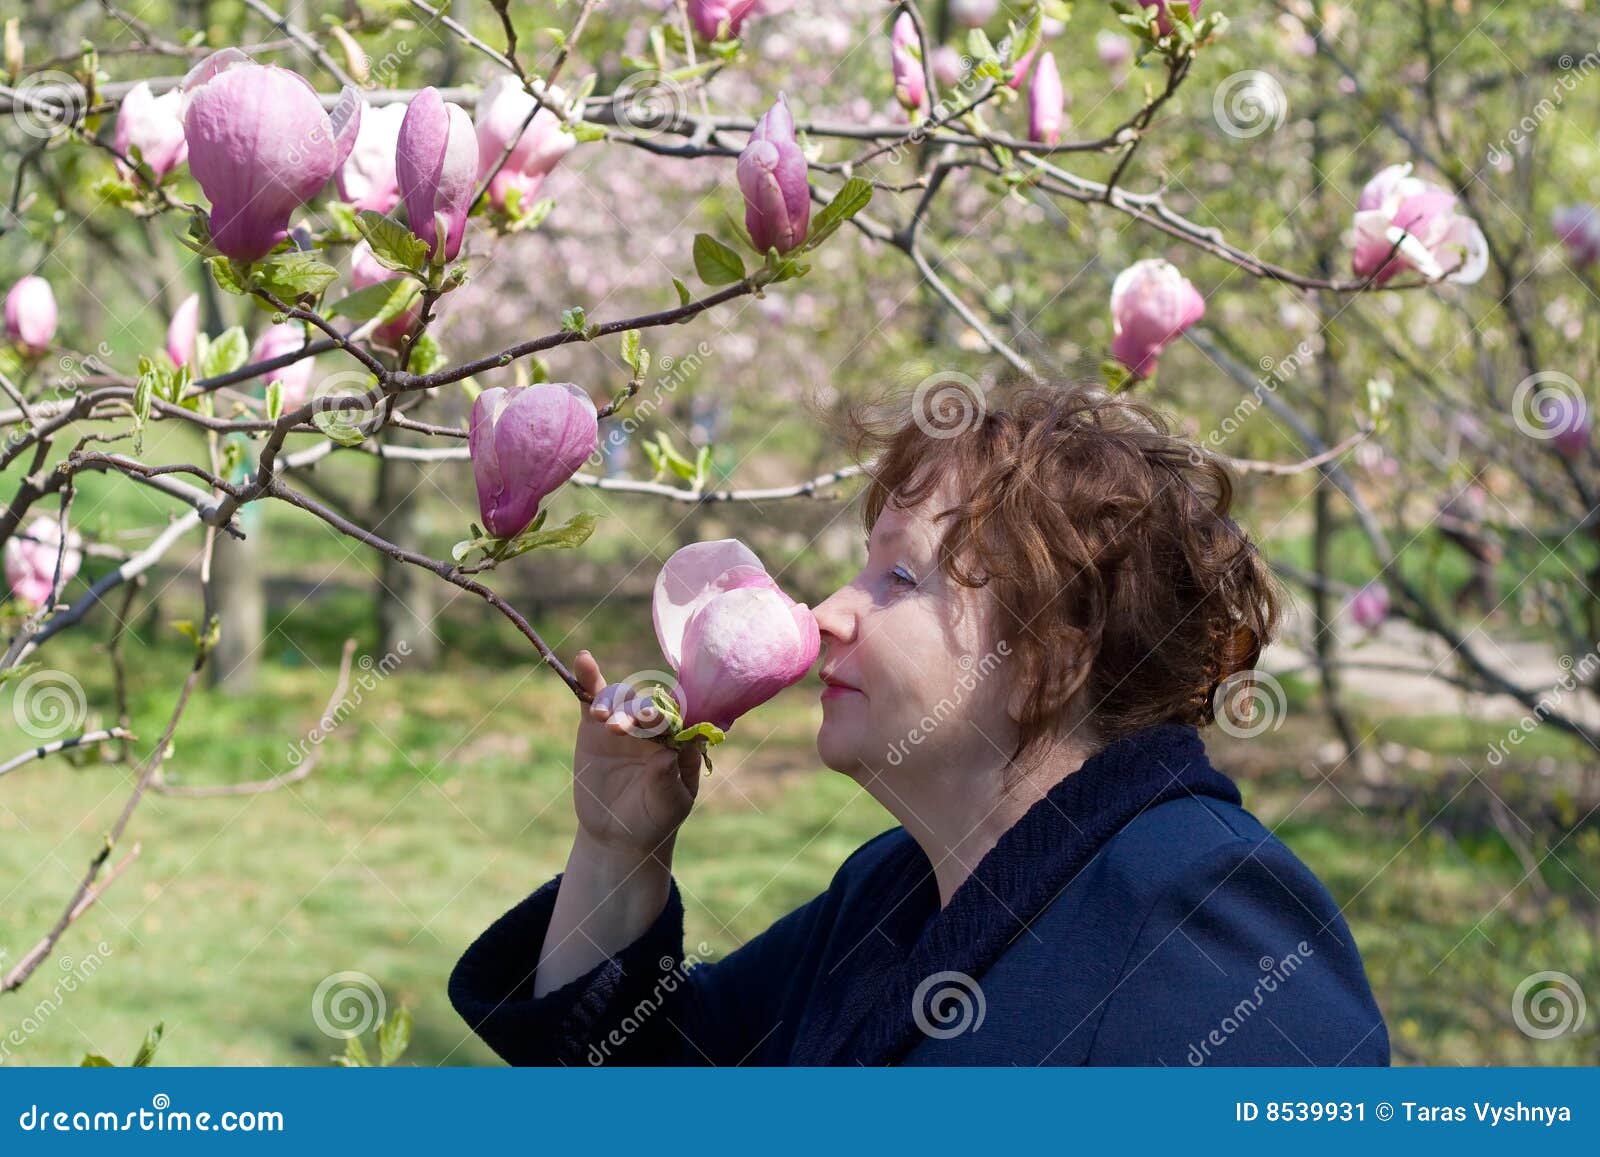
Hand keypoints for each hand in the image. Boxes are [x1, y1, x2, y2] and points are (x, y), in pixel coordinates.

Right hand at [570, 649, 702, 858]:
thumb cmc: (656, 818)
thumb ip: (667, 780)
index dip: (665, 715)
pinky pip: (592, 699)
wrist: (619, 835)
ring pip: (620, 700)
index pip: (676, 718)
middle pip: (646, 706)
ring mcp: (623, 723)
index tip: (652, 720)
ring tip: (605, 721)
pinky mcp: (594, 727)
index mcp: (678, 738)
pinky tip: (583, 660)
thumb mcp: (669, 804)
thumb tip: (666, 755)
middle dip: (638, 713)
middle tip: (629, 727)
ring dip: (613, 705)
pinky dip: (588, 679)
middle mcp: (652, 725)